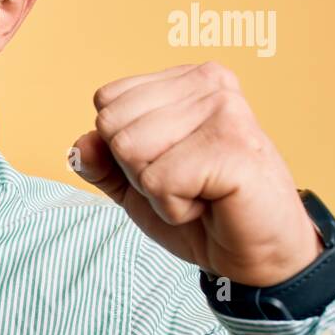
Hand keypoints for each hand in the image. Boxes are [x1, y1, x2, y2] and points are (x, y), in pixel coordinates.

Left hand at [70, 61, 322, 287]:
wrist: (254, 255)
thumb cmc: (201, 211)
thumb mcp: (134, 184)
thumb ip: (101, 160)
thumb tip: (80, 145)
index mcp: (187, 79)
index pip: (107, 102)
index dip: (123, 149)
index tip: (170, 164)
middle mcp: (208, 84)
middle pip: (113, 125)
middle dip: (137, 169)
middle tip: (186, 182)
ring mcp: (224, 110)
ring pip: (131, 150)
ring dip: (156, 190)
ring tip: (199, 191)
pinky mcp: (233, 147)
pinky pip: (158, 181)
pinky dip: (173, 207)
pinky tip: (210, 203)